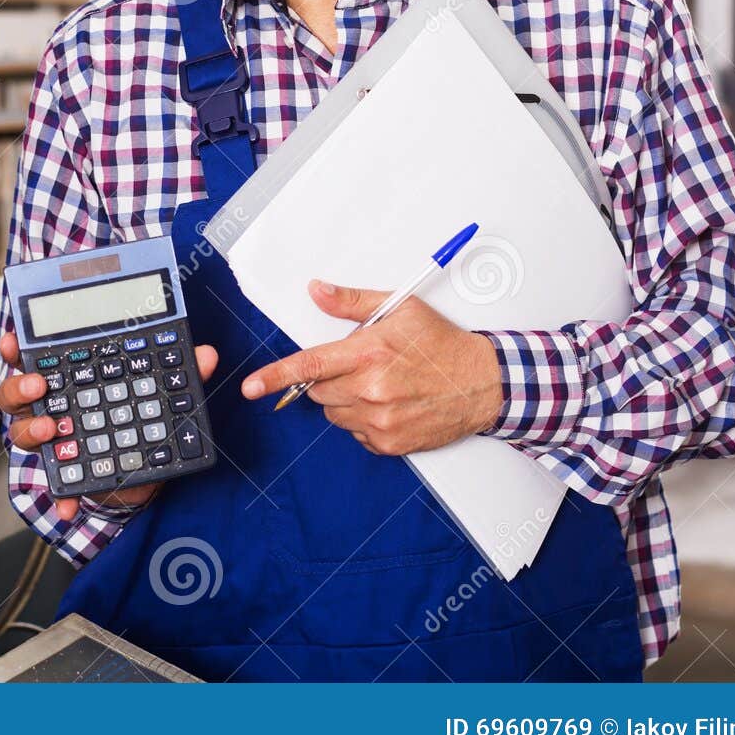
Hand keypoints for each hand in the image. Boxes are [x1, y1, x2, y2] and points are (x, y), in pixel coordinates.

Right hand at [0, 331, 217, 520]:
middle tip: (39, 385)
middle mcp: (51, 407)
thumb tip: (207, 355)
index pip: (33, 357)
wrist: (143, 471)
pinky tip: (69, 504)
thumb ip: (180, 373)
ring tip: (53, 430)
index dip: (17, 348)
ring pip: (23, 432)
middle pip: (14, 394)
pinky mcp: (66, 474)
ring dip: (33, 430)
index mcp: (66, 378)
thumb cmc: (140, 420)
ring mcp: (54, 442)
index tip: (14, 340)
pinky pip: (55, 485)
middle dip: (20, 387)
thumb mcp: (161, 394)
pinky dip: (62, 495)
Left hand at [238, 280, 502, 455]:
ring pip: (334, 412)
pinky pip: (355, 433)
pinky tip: (390, 404)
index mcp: (369, 353)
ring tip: (379, 385)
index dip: (275, 377)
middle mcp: (371, 390)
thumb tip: (317, 291)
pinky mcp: (389, 443)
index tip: (250, 387)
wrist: (484, 384)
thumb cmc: (443, 345)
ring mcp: (380, 420)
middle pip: (316, 391)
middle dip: (327, 378)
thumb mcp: (401, 309)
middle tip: (359, 366)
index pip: (309, 365)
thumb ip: (352, 302)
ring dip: (345, 399)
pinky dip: (363, 420)